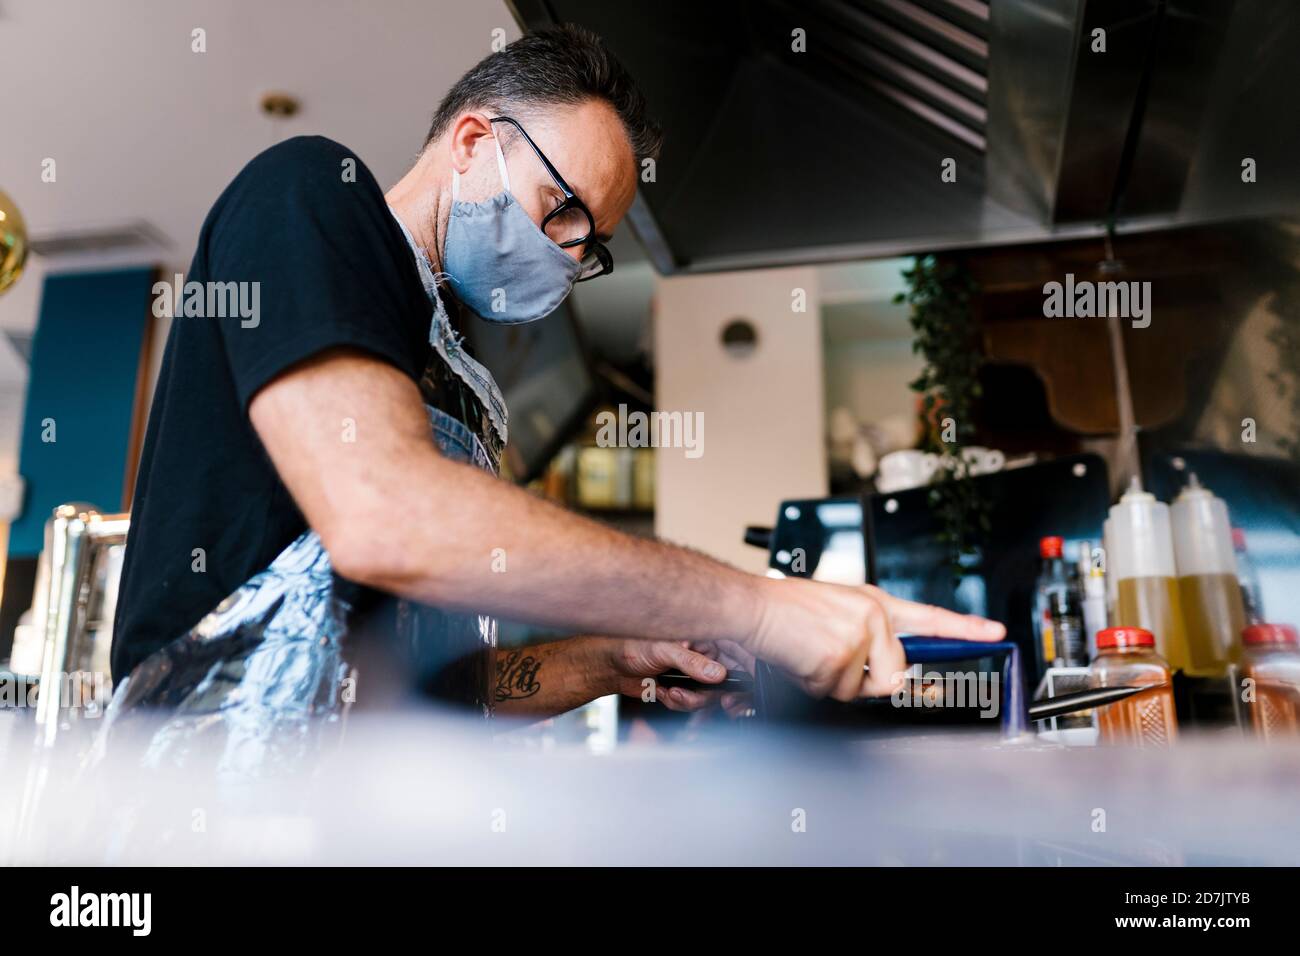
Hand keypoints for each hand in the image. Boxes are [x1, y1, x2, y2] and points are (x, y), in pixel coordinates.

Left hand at [603, 639, 728, 711]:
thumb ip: (692, 663)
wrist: (610, 665)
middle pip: (717, 684)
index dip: (728, 679)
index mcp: (699, 641)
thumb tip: (718, 674)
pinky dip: (676, 703)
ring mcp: (690, 674)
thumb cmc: (631, 646)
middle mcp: (698, 657)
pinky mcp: (681, 687)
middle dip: (700, 695)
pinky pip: (689, 703)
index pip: (726, 660)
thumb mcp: (664, 651)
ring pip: (704, 697)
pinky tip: (662, 692)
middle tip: (682, 694)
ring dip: (686, 700)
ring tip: (669, 693)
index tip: (724, 693)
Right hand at [743, 577, 1004, 701]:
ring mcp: (860, 635)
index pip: (929, 617)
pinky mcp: (841, 655)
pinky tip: (801, 657)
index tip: (995, 632)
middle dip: (863, 679)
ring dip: (833, 682)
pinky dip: (813, 683)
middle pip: (894, 674)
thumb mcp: (836, 613)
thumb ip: (868, 639)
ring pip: (862, 688)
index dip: (965, 627)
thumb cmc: (786, 610)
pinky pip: (836, 691)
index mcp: (875, 603)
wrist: (754, 606)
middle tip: (829, 658)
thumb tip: (886, 677)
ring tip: (810, 653)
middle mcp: (874, 616)